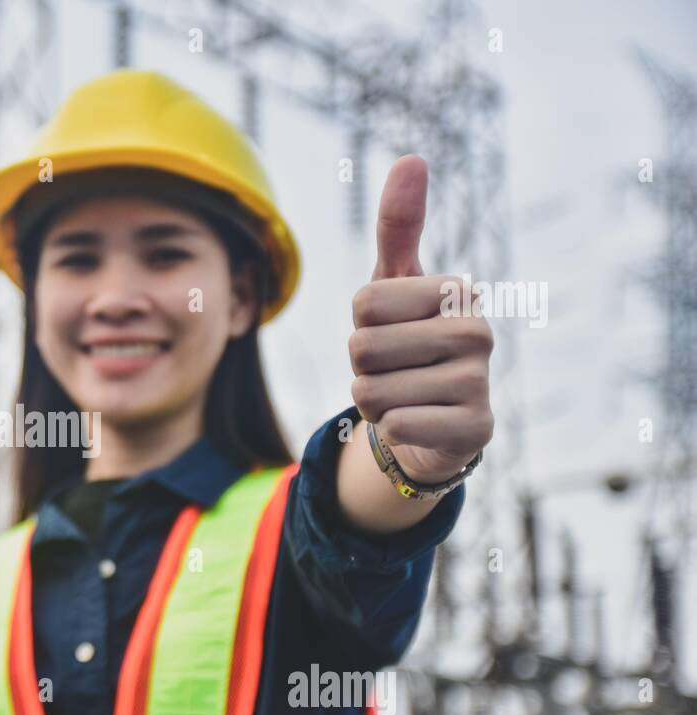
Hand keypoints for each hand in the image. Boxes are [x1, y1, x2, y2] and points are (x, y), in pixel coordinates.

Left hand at [349, 155, 493, 483]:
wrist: (434, 422)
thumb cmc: (408, 344)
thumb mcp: (396, 285)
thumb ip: (399, 226)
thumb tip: (412, 158)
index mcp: (457, 292)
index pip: (363, 303)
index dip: (361, 324)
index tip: (391, 331)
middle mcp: (478, 333)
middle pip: (362, 347)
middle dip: (362, 367)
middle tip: (395, 370)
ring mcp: (480, 383)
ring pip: (372, 390)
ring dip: (373, 401)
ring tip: (405, 396)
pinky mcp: (475, 429)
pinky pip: (394, 425)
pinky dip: (391, 429)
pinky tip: (417, 424)